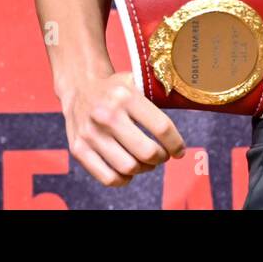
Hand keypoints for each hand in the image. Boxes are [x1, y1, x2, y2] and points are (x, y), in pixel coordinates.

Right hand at [61, 71, 185, 186]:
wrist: (79, 87)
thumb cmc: (114, 89)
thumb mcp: (135, 82)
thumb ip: (157, 97)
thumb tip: (184, 114)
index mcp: (125, 95)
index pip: (162, 127)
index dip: (176, 143)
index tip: (179, 150)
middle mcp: (106, 114)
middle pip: (147, 152)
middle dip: (161, 157)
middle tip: (162, 155)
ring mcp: (90, 133)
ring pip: (129, 168)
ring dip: (144, 168)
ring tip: (146, 161)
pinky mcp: (78, 149)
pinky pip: (108, 178)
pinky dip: (124, 179)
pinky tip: (127, 170)